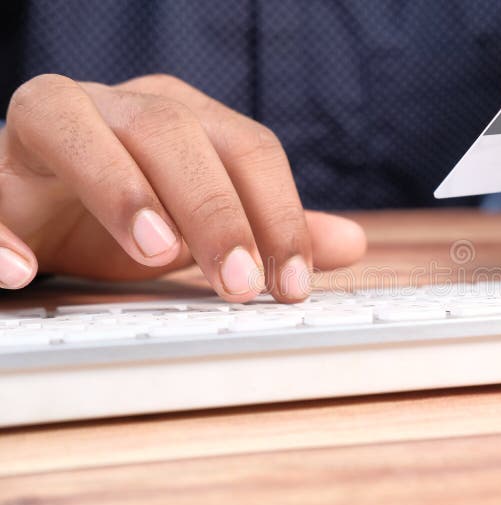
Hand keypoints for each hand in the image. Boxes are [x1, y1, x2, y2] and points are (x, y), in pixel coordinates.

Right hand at [0, 74, 365, 301]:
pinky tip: (22, 270)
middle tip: (240, 284)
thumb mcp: (207, 226)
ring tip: (156, 253)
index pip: (248, 147)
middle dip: (214, 208)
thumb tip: (351, 244)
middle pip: (174, 132)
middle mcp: (117, 106)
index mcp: (182, 117)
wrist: (38, 208)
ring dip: (120, 187)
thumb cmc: (131, 213)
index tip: (293, 284)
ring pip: (77, 125)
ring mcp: (48, 126)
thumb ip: (271, 229)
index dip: (278, 213)